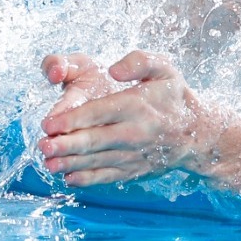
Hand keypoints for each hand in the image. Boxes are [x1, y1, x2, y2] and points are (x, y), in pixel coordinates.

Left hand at [38, 51, 208, 186]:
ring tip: (48, 164)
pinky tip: (69, 177)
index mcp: (137, 105)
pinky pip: (107, 176)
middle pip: (94, 140)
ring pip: (97, 161)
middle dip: (66, 145)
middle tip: (43, 146)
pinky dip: (88, 179)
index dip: (72, 119)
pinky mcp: (133, 169)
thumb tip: (112, 70)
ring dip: (70, 163)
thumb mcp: (164, 68)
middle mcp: (134, 133)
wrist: (196, 133)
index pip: (99, 113)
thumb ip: (139, 61)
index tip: (49, 124)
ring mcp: (133, 154)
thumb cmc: (172, 96)